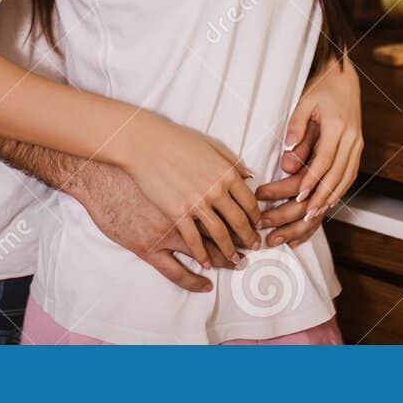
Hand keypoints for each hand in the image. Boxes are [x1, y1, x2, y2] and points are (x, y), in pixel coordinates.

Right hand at [114, 112, 261, 267]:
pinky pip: (193, 240)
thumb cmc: (176, 140)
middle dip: (249, 237)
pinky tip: (205, 263)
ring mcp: (196, 202)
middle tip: (253, 247)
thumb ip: (231, 161)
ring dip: (229, 251)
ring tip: (234, 260)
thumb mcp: (210, 144)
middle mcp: (215, 189)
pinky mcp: (177, 213)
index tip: (258, 226)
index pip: (249, 201)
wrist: (145, 143)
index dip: (256, 217)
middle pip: (239, 221)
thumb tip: (249, 176)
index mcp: (226, 172)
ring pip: (220, 235)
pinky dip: (201, 255)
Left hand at [255, 53, 362, 246]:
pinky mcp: (358, 147)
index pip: (325, 159)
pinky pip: (350, 173)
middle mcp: (352, 137)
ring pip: (347, 177)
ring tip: (316, 213)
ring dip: (332, 197)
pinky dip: (340, 189)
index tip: (300, 195)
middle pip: (338, 173)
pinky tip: (329, 200)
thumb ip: (296, 127)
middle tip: (307, 214)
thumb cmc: (322, 89)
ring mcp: (358, 143)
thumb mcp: (304, 102)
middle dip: (322, 196)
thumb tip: (287, 154)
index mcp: (338, 126)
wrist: (344, 78)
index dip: (312, 180)